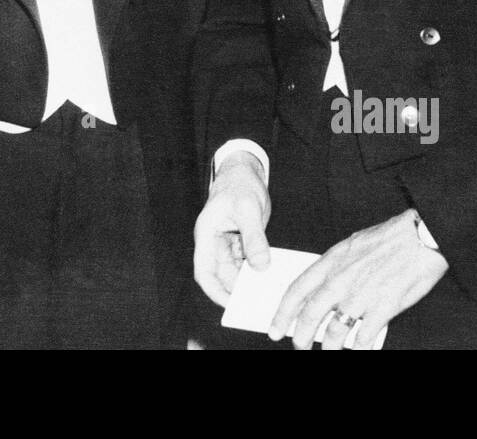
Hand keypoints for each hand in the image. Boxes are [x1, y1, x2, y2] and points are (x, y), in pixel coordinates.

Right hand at [193, 151, 270, 306]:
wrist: (243, 171)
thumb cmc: (240, 184)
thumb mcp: (248, 208)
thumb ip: (254, 238)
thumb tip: (260, 267)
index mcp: (207, 234)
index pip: (204, 272)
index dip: (215, 291)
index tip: (232, 305)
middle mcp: (214, 243)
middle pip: (222, 277)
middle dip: (238, 292)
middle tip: (259, 305)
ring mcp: (226, 244)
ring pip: (235, 273)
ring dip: (250, 284)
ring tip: (269, 295)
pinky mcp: (240, 243)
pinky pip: (247, 263)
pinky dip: (257, 272)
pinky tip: (273, 279)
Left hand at [269, 209, 447, 349]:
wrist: (419, 237)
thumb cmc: (389, 238)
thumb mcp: (352, 245)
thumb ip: (336, 267)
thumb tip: (324, 286)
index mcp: (331, 262)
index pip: (297, 291)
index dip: (283, 313)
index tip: (275, 328)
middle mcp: (341, 280)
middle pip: (311, 314)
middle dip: (301, 335)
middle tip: (299, 346)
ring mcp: (361, 296)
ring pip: (335, 330)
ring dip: (329, 346)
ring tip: (328, 352)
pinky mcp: (383, 308)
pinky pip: (365, 337)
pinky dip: (360, 347)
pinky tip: (358, 349)